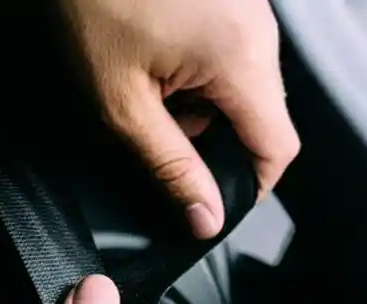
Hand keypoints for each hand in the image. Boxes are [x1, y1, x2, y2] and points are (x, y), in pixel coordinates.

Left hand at [58, 0, 300, 238]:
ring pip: (241, 84)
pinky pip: (227, 50)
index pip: (278, 149)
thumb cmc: (88, 1)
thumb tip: (205, 219)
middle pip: (260, 117)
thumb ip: (169, 167)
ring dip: (198, 103)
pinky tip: (148, 56)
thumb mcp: (120, 102)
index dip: (247, 188)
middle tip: (152, 131)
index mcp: (242, 56)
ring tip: (142, 84)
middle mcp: (258, 27)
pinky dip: (194, 69)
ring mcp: (245, 5)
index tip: (205, 201)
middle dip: (211, 141)